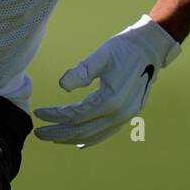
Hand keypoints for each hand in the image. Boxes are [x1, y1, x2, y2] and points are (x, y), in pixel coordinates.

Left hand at [33, 14, 181, 147]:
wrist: (151, 47)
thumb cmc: (124, 48)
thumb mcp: (101, 55)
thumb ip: (82, 71)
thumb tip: (62, 86)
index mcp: (110, 100)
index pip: (75, 114)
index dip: (54, 115)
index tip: (37, 112)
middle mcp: (119, 114)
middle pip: (81, 130)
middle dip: (58, 133)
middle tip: (38, 133)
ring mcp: (125, 116)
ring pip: (93, 135)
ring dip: (71, 138)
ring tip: (53, 137)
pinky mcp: (129, 114)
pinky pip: (106, 132)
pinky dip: (91, 138)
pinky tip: (79, 142)